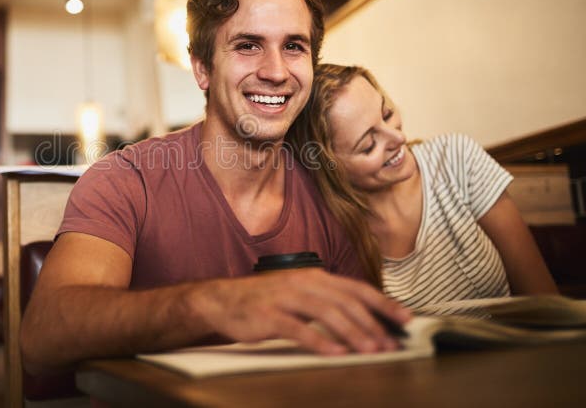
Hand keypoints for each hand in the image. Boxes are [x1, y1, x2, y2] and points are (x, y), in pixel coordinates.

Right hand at [185, 269, 410, 353]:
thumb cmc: (265, 300)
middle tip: (390, 345)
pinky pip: (298, 328)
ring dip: (352, 333)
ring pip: (327, 313)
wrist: (223, 300)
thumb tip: (362, 319)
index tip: (406, 319)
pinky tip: (335, 353)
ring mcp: (285, 297)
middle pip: (346, 302)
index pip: (356, 288)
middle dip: (372, 324)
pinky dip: (319, 341)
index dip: (383, 303)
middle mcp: (303, 282)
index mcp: (314, 276)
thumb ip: (326, 301)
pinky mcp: (269, 314)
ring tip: (370, 350)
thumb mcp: (299, 293)